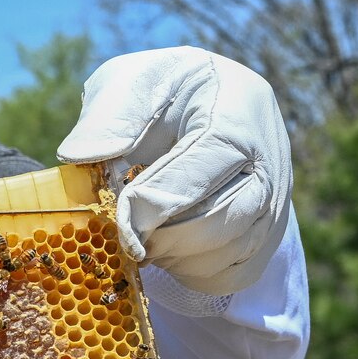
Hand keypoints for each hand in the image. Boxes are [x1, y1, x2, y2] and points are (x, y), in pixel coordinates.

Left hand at [57, 46, 291, 295]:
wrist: (208, 102)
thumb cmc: (163, 94)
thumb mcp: (131, 84)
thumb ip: (109, 117)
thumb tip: (80, 156)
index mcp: (234, 114)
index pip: (195, 173)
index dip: (150, 206)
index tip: (117, 219)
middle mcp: (269, 160)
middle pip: (222, 221)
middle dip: (164, 239)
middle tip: (129, 237)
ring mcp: (277, 200)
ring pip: (232, 253)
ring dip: (178, 258)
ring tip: (147, 240)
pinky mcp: (269, 231)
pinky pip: (237, 273)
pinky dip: (195, 274)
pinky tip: (169, 252)